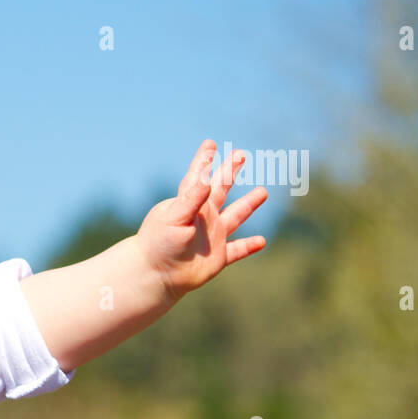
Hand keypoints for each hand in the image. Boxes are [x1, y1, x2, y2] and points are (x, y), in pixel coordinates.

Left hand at [135, 139, 267, 300]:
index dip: (204, 160)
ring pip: (235, 216)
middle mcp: (203, 217)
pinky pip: (238, 250)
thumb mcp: (175, 217)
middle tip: (241, 155)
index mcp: (189, 204)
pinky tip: (261, 241)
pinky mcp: (218, 257)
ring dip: (248, 205)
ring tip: (262, 192)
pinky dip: (249, 246)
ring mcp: (212, 236)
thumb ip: (192, 199)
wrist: (155, 274)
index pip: (198, 177)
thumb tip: (206, 178)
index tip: (210, 144)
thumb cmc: (160, 243)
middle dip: (230, 172)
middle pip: (221, 189)